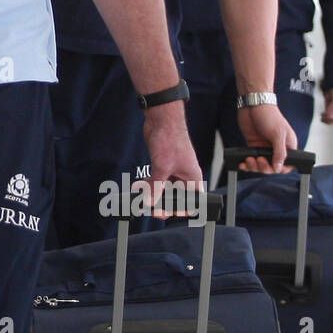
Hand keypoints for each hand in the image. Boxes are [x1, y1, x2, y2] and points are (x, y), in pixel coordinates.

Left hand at [139, 103, 204, 217]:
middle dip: (163, 204)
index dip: (183, 210)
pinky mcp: (163, 165)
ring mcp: (174, 171)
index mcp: (193, 179)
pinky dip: (149, 184)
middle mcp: (185, 176)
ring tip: (141, 197)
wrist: (161, 120)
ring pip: (165, 190)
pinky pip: (157, 180)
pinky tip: (139, 186)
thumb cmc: (170, 139)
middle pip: (177, 198)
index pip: (193, 202)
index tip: (168, 213)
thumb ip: (156, 186)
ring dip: (153, 194)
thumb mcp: (162, 167)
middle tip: (150, 208)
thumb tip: (149, 202)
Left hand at [235, 103, 296, 172]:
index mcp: (288, 146)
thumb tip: (279, 167)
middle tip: (258, 160)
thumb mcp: (278, 134)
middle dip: (264, 167)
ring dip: (254, 166)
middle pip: (272, 167)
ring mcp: (264, 147)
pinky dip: (246, 163)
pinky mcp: (253, 145)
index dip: (280, 169)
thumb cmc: (269, 115)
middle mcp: (276, 148)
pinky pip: (251, 159)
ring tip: (249, 160)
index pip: (288, 164)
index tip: (272, 168)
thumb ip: (279, 152)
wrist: (253, 104)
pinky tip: (242, 163)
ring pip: (260, 165)